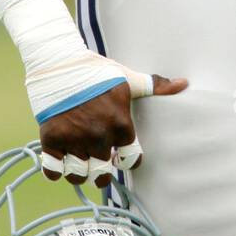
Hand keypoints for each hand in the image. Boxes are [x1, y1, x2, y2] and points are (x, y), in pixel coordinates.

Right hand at [38, 72, 187, 187]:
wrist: (58, 60)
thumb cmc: (96, 70)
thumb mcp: (127, 78)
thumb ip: (155, 86)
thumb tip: (184, 83)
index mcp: (120, 125)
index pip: (129, 160)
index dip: (124, 159)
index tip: (118, 156)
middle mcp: (98, 136)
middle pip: (102, 175)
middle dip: (101, 172)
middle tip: (98, 164)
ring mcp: (73, 139)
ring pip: (77, 176)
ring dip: (79, 173)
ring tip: (79, 162)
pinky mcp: (50, 139)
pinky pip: (52, 170)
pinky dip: (54, 169)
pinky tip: (59, 159)